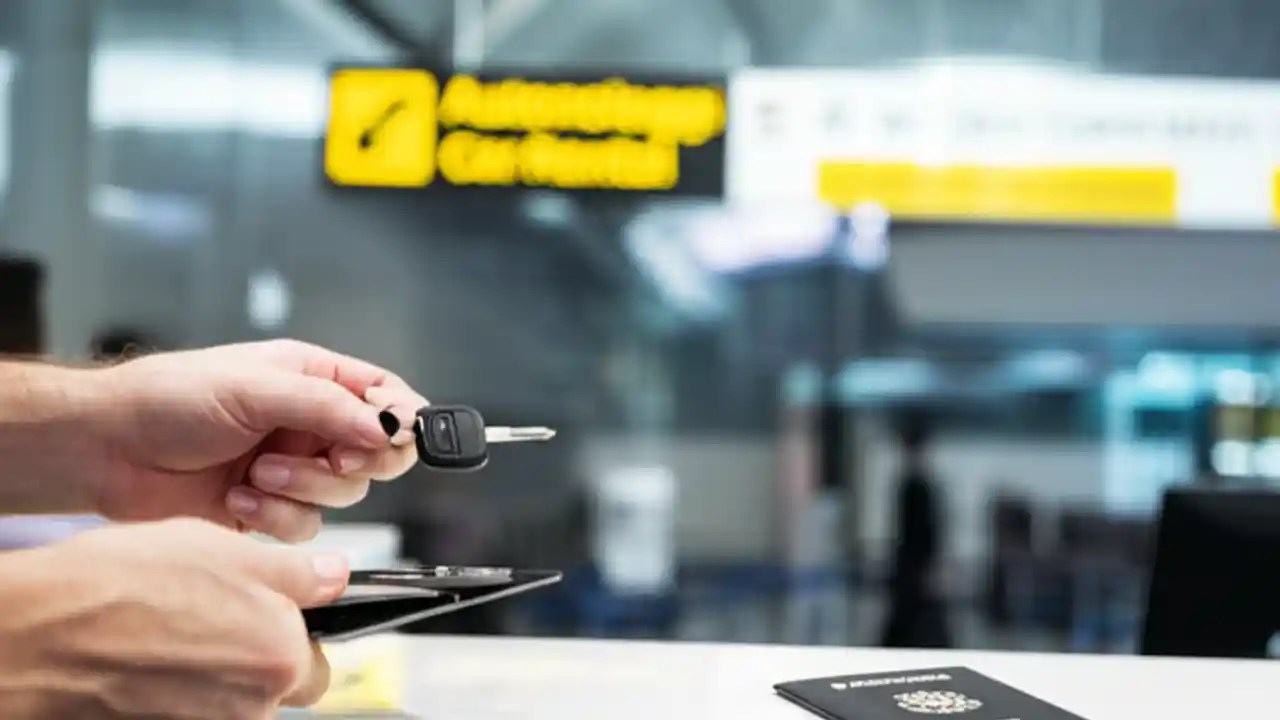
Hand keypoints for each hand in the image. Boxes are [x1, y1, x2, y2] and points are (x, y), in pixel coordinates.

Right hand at [0, 519, 348, 716]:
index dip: (292, 630)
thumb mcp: (227, 549)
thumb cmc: (123, 586)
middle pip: (277, 687)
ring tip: (171, 633)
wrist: (40, 633)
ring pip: (235, 702)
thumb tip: (336, 577)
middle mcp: (253, 705)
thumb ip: (295, 572)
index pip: (315, 658)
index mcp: (281, 656)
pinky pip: (192, 712)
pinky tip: (150, 659)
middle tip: (213, 621)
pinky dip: (178, 693)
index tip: (265, 611)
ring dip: (216, 674)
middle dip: (259, 658)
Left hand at [88, 339, 426, 540]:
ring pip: (344, 493)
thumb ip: (329, 407)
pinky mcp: (269, 509)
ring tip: (260, 474)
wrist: (107, 449)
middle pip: (377, 452)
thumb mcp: (256, 388)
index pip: (386, 395)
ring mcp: (292, 467)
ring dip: (305, 488)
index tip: (392, 435)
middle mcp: (309, 423)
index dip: (400, 418)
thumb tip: (388, 427)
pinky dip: (276, 517)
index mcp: (313, 378)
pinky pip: (306, 525)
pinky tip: (238, 500)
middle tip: (332, 459)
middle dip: (356, 461)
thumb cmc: (168, 398)